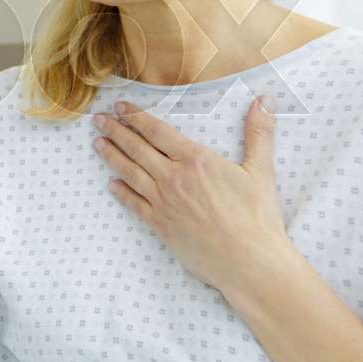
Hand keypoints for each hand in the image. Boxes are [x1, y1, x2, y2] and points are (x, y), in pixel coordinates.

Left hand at [92, 96, 294, 295]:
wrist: (247, 261)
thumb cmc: (256, 217)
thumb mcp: (261, 170)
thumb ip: (259, 133)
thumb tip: (265, 99)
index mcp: (195, 160)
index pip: (158, 131)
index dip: (136, 117)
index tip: (120, 106)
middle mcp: (173, 178)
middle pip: (137, 149)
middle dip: (116, 131)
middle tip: (98, 120)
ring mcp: (164, 203)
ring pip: (130, 173)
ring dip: (112, 157)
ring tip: (97, 144)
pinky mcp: (161, 226)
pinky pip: (135, 205)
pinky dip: (121, 193)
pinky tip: (111, 185)